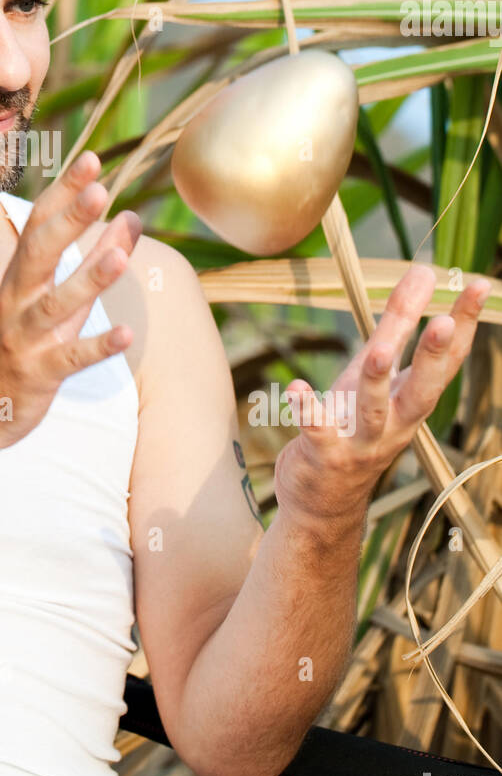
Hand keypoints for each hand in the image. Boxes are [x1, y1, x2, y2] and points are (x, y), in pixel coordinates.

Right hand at [0, 150, 141, 447]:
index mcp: (21, 276)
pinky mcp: (37, 375)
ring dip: (87, 281)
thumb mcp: (61, 298)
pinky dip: (96, 347)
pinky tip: (127, 335)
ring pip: (54, 306)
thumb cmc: (22, 343)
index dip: (64, 191)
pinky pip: (68, 360)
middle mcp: (17, 300)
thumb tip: (131, 217)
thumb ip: (97, 258)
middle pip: (40, 253)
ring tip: (119, 258)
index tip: (90, 158)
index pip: (40, 223)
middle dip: (69, 221)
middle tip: (99, 189)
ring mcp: (24, 338)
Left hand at [273, 264, 492, 530]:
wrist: (325, 503)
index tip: (480, 285)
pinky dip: (308, 411)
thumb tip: (423, 272)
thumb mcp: (374, 374)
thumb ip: (397, 326)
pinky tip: (295, 388)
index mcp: (410, 401)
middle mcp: (395, 423)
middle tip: (444, 320)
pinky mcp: (323, 456)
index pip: (446, 361)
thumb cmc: (353, 426)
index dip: (463, 324)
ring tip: (376, 351)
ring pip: (373, 411)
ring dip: (375, 381)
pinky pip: (317, 432)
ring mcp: (361, 442)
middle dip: (433, 356)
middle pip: (422, 389)